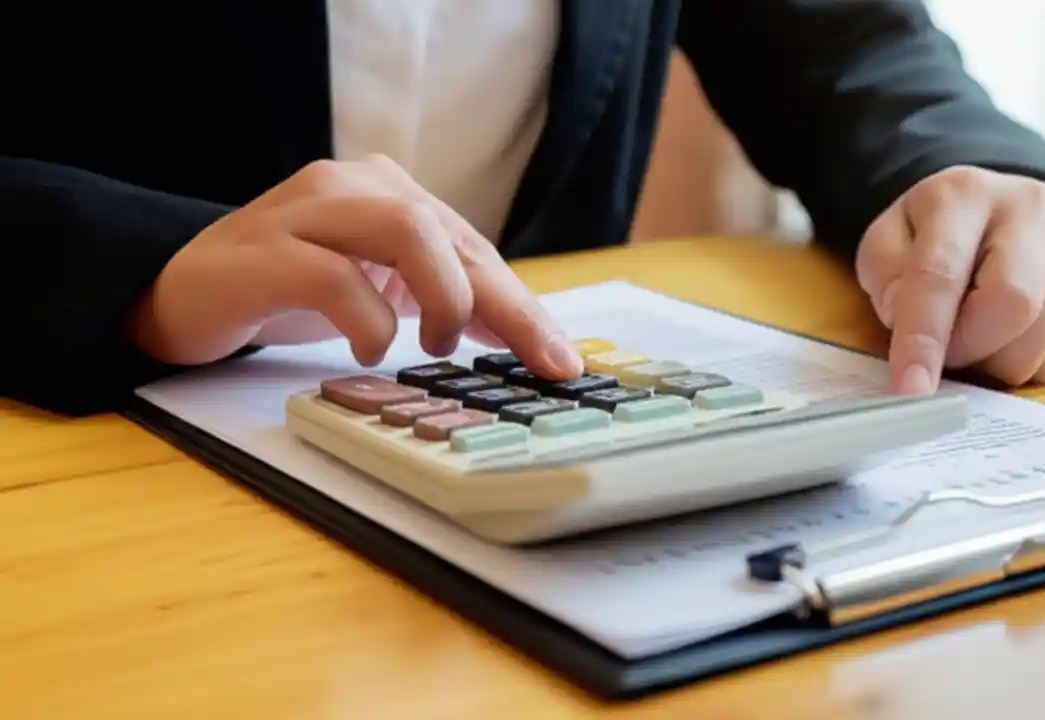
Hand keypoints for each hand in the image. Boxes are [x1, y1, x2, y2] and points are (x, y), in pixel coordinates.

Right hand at [125, 154, 583, 379]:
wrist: (183, 295)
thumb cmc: (288, 293)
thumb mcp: (377, 290)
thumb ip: (439, 299)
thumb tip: (521, 336)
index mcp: (386, 192)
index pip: (472, 247)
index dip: (522, 305)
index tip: (561, 360)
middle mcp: (352, 187)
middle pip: (451, 236)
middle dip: (508, 306)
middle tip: (539, 362)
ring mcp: (306, 211)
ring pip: (406, 229)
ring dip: (443, 296)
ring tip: (439, 344)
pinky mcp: (265, 251)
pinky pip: (336, 277)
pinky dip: (367, 319)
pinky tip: (370, 348)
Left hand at [855, 166, 1044, 394]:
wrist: (988, 212)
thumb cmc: (929, 236)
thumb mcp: (885, 243)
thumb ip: (886, 277)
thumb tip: (909, 324)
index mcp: (964, 194)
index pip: (942, 272)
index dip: (923, 336)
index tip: (910, 387)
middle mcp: (1031, 209)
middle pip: (1014, 304)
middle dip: (968, 348)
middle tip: (943, 352)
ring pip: (1037, 343)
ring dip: (991, 362)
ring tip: (972, 336)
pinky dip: (1023, 365)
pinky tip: (1005, 336)